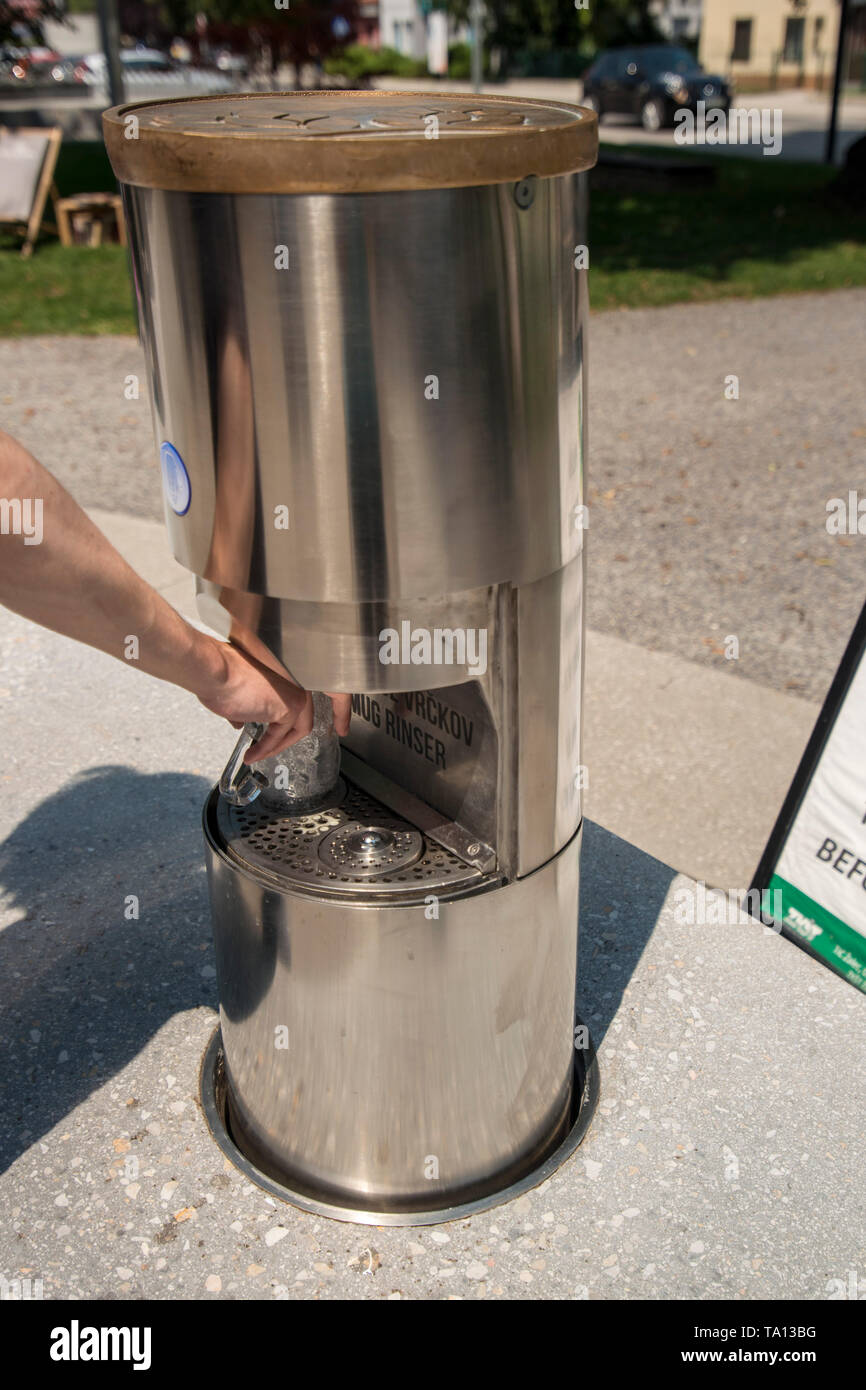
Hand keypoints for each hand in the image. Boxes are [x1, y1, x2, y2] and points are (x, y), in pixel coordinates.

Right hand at [196, 638, 350, 758]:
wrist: (215, 670)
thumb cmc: (220, 672)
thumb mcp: (238, 690)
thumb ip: (246, 705)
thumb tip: (241, 720)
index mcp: (286, 670)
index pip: (291, 701)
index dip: (280, 721)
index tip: (266, 733)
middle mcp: (297, 679)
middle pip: (300, 716)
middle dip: (283, 738)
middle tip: (266, 750)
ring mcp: (296, 692)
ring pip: (296, 728)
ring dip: (276, 746)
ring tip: (257, 755)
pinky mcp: (291, 707)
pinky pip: (280, 735)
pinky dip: (267, 748)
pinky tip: (252, 754)